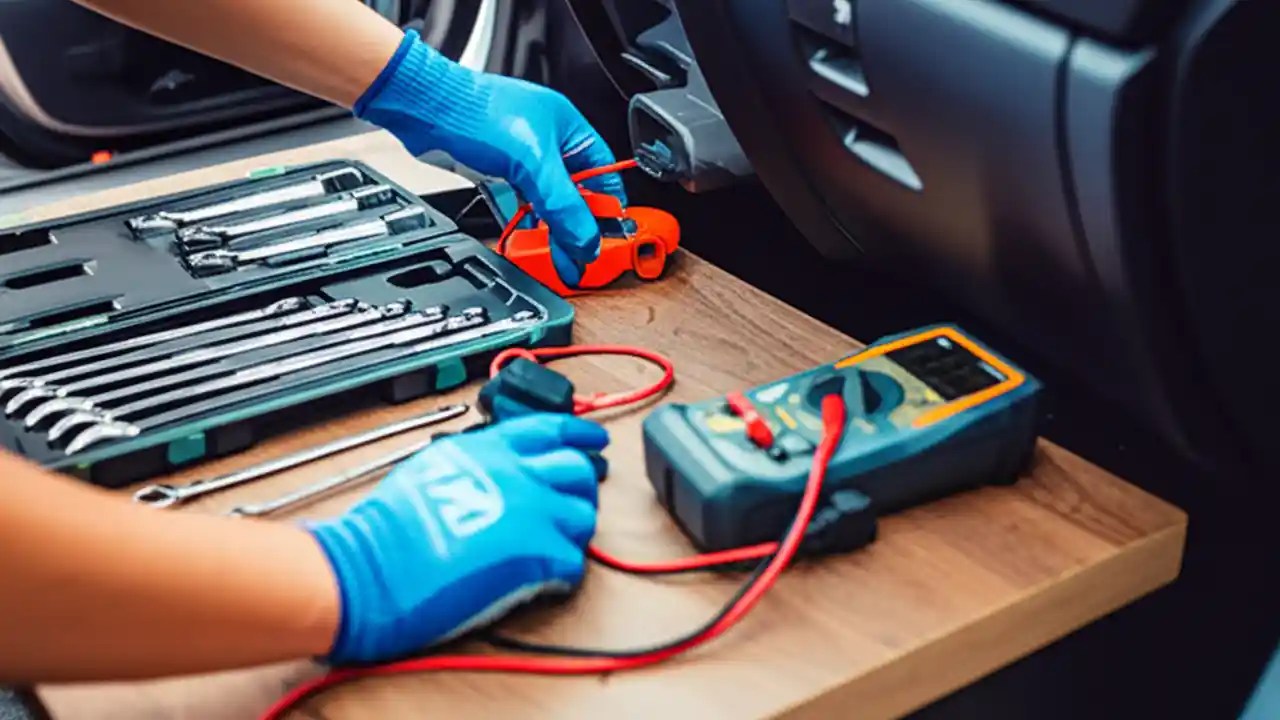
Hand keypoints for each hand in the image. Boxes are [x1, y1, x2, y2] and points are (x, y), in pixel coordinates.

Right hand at [305, 414, 607, 665]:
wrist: (373, 567)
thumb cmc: (386, 527)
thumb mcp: (432, 466)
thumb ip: (475, 462)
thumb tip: (492, 474)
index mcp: (491, 448)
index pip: (552, 428)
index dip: (580, 432)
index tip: (596, 438)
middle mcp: (520, 473)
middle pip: (579, 472)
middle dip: (579, 489)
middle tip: (572, 505)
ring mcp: (534, 513)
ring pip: (584, 518)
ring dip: (572, 533)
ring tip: (550, 548)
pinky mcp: (538, 557)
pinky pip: (573, 563)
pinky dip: (561, 573)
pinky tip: (540, 579)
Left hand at [355, 30, 625, 285]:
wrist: (425, 110)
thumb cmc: (475, 113)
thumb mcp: (533, 165)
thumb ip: (563, 206)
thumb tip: (587, 239)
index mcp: (569, 129)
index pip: (604, 173)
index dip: (608, 206)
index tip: (607, 236)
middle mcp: (549, 141)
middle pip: (576, 192)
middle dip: (578, 225)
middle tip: (580, 254)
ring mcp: (523, 156)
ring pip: (549, 200)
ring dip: (552, 228)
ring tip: (557, 256)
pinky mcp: (499, 170)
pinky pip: (523, 201)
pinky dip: (528, 221)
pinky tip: (529, 239)